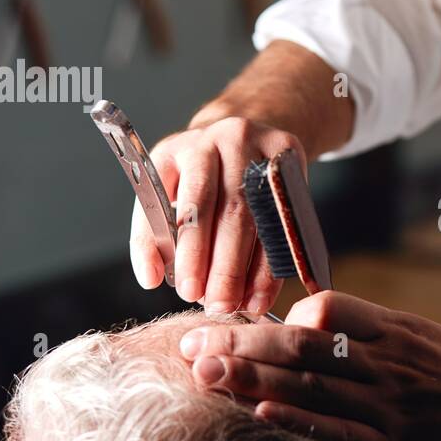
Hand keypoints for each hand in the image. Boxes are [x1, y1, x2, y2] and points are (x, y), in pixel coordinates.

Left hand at [130, 116, 306, 315]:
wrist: (239, 135)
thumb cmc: (196, 176)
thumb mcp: (166, 192)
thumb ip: (153, 234)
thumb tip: (151, 278)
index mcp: (183, 147)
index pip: (191, 202)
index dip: (191, 249)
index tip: (188, 290)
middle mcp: (224, 139)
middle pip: (231, 210)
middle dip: (224, 266)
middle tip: (219, 305)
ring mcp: (262, 145)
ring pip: (263, 217)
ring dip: (252, 269)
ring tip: (241, 304)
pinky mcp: (289, 156)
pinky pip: (286, 218)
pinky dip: (275, 262)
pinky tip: (264, 290)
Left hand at [176, 291, 440, 440]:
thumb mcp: (431, 344)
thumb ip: (379, 337)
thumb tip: (322, 327)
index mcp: (397, 331)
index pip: (326, 306)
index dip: (277, 315)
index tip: (236, 324)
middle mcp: (389, 361)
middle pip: (302, 342)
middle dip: (240, 339)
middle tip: (189, 339)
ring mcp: (392, 406)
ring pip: (310, 384)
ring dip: (250, 376)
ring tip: (202, 372)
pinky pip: (338, 431)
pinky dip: (297, 419)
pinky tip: (260, 412)